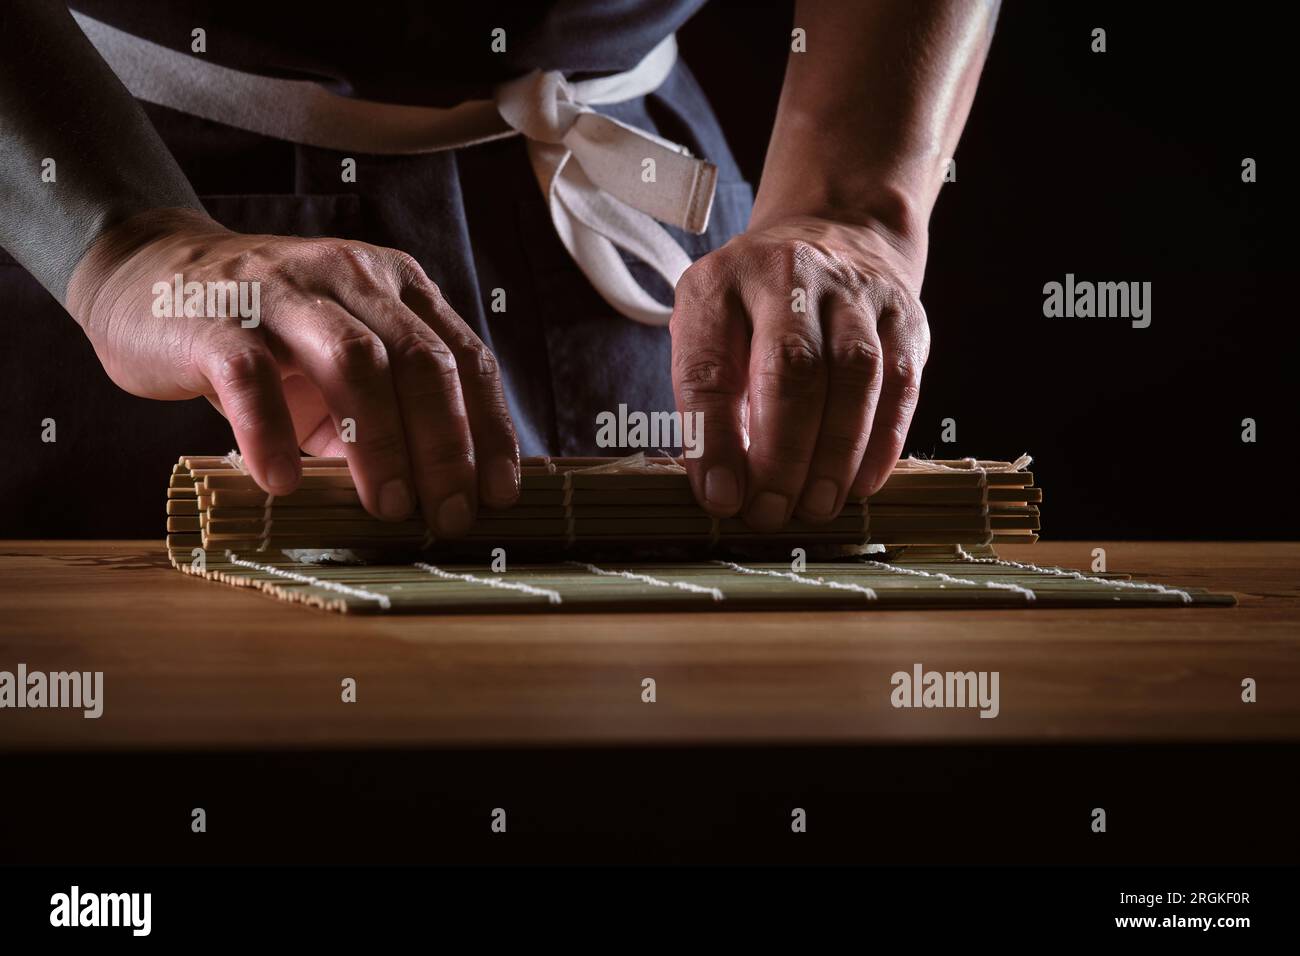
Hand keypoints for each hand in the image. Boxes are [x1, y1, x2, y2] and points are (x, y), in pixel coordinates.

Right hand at [66, 207, 519, 535]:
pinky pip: (251, 377)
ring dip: (379, 442)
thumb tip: (445, 495)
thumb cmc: (268, 336)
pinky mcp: (215, 318)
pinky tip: (283, 481)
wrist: (150, 274)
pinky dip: (271, 432)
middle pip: (422, 362)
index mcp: (396, 287)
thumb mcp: (344, 362)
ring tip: (388, 507)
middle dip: (447, 446)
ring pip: (354, 362)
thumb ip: (391, 410)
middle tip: (450, 514)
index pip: (465, 358)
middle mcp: (350, 278)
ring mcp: (283, 292)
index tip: (501, 494)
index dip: (490, 430)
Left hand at [670, 215, 929, 529]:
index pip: (710, 368)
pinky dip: (882, 441)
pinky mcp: (904, 314)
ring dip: (835, 454)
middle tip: (772, 512)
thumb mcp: (709, 333)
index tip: (721, 499)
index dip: (714, 440)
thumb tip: (726, 489)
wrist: (836, 233)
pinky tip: (860, 483)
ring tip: (816, 506)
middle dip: (782, 454)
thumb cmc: (755, 309)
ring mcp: (854, 290)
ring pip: (855, 375)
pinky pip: (901, 382)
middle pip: (792, 368)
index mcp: (720, 285)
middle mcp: (788, 275)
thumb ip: (710, 400)